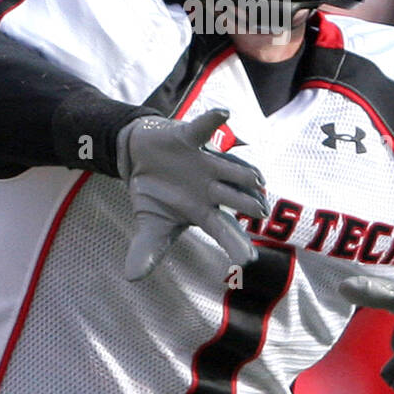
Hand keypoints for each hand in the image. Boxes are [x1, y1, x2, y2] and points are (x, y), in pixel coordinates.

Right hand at [116, 108, 267, 280]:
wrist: (138, 159)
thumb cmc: (154, 193)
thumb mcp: (149, 225)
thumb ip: (147, 250)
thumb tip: (132, 278)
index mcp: (204, 211)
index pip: (224, 230)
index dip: (236, 244)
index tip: (248, 260)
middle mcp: (212, 187)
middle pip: (236, 197)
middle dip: (248, 204)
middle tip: (261, 211)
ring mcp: (205, 162)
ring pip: (230, 167)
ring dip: (242, 172)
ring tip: (257, 180)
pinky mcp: (191, 138)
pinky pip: (204, 128)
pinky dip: (213, 120)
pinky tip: (224, 114)